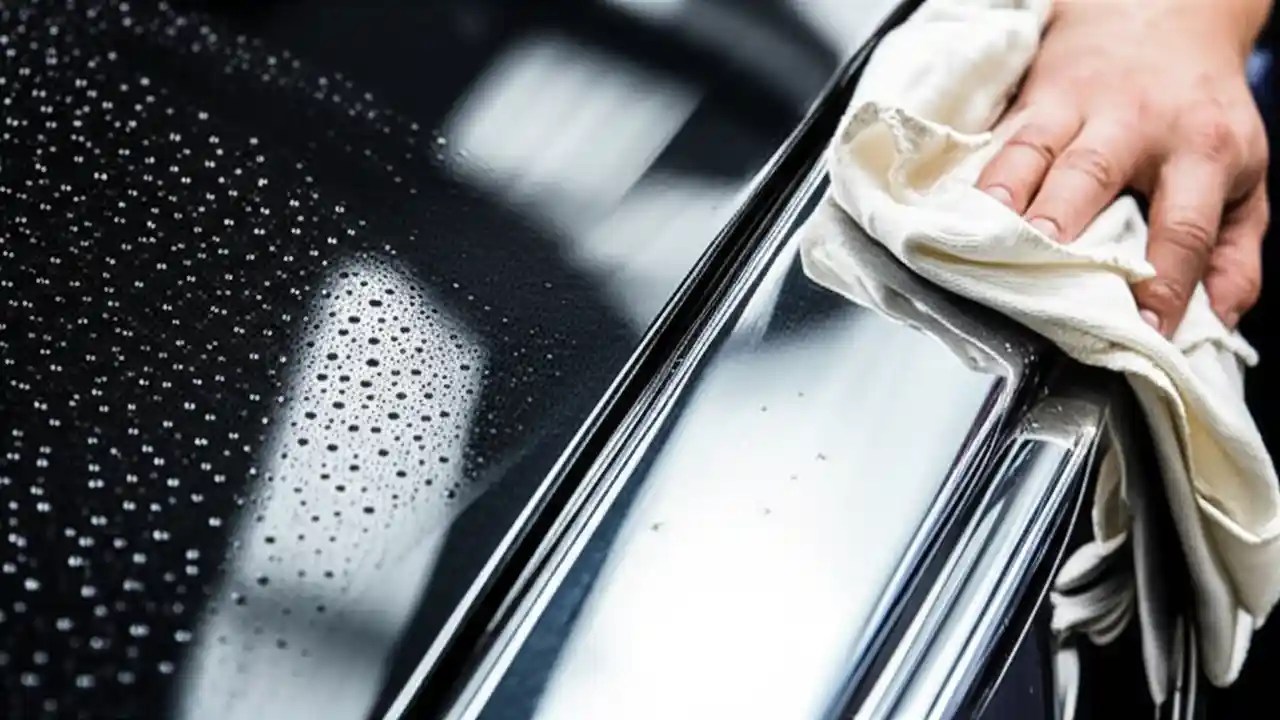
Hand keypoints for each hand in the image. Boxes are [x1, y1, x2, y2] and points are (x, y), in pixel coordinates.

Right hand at [977, 0, 1270, 334]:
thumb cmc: (1201, 112)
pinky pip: (996, 140)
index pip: (1183, 225)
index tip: (1145, 331)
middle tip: (1040, 266)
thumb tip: (1218, 320)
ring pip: (1030, 151)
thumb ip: (1236, 255)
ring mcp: (1075, 107)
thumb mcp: (1246, 176)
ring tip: (979, 236)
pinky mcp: (1032, 101)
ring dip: (1001, 195)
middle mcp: (1136, 123)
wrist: (1163, 15)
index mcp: (1201, 148)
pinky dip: (973, 175)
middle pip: (1092, 174)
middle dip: (1059, 222)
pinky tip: (952, 207)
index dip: (1163, 281)